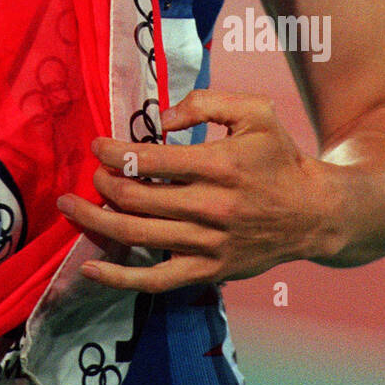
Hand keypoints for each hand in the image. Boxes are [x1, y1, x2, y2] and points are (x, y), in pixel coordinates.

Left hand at [56, 89, 325, 292]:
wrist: (314, 212)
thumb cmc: (278, 156)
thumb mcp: (254, 112)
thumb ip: (205, 102)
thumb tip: (162, 118)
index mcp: (218, 165)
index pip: (149, 160)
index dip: (113, 152)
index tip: (96, 146)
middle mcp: (211, 207)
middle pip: (136, 199)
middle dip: (101, 184)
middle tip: (89, 174)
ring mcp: (208, 244)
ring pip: (138, 236)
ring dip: (96, 221)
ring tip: (71, 208)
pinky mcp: (209, 271)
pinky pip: (155, 281)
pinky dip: (118, 277)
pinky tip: (90, 267)